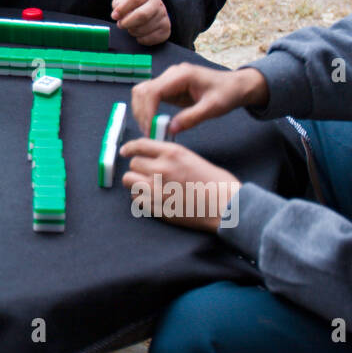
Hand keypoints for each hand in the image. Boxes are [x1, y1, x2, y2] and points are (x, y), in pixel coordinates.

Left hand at [111, 0, 170, 45]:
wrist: (152, 8)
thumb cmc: (134, 4)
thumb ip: (118, 4)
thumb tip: (116, 15)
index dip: (122, 9)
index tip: (114, 16)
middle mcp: (157, 4)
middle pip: (142, 15)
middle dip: (127, 23)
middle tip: (121, 24)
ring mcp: (163, 17)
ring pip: (144, 29)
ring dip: (132, 31)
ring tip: (131, 27)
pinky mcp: (165, 29)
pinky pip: (149, 39)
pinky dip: (140, 39)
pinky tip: (139, 33)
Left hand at [119, 138, 240, 232]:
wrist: (226, 206)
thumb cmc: (216, 183)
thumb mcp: (193, 159)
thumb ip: (171, 157)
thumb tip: (155, 159)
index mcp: (172, 153)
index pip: (141, 145)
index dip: (130, 148)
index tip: (125, 151)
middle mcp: (161, 168)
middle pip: (134, 163)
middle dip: (138, 168)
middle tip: (147, 175)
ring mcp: (156, 188)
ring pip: (129, 181)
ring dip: (136, 183)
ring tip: (147, 187)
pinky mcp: (156, 207)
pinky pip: (136, 199)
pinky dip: (141, 199)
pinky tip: (153, 200)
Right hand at [130, 63, 268, 136]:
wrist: (235, 86)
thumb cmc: (227, 93)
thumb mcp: (213, 108)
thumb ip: (192, 118)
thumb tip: (170, 129)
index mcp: (181, 75)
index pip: (153, 90)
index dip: (147, 110)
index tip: (150, 128)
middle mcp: (171, 74)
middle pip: (142, 90)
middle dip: (141, 112)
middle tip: (149, 132)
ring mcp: (168, 80)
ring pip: (142, 93)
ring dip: (142, 111)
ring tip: (151, 129)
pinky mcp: (169, 88)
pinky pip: (150, 97)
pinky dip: (148, 110)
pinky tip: (154, 123)